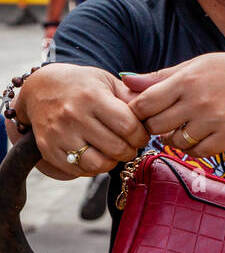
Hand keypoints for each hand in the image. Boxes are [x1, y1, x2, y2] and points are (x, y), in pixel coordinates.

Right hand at [15, 64, 148, 177]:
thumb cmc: (82, 85)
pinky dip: (93, 168)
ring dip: (113, 161)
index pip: (129, 127)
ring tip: (114, 151)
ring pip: (98, 164)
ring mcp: (58, 134)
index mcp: (92, 97)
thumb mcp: (107, 82)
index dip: (142, 136)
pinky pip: (78, 170)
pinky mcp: (48, 148)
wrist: (40, 89)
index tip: (142, 134)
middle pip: (116, 148)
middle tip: (130, 144)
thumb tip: (157, 112)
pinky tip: (97, 155)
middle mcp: (73, 116)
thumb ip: (132, 97)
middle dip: (130, 150)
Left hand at [121, 53, 224, 158]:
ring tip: (183, 128)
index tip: (146, 111)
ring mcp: (216, 120)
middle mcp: (200, 101)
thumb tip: (125, 80)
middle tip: (164, 121)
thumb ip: (160, 77)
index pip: (143, 104)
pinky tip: (199, 136)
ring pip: (175, 142)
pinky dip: (193, 148)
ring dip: (174, 139)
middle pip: (155, 126)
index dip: (138, 110)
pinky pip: (199, 152)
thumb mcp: (195, 65)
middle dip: (154, 125)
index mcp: (187, 80)